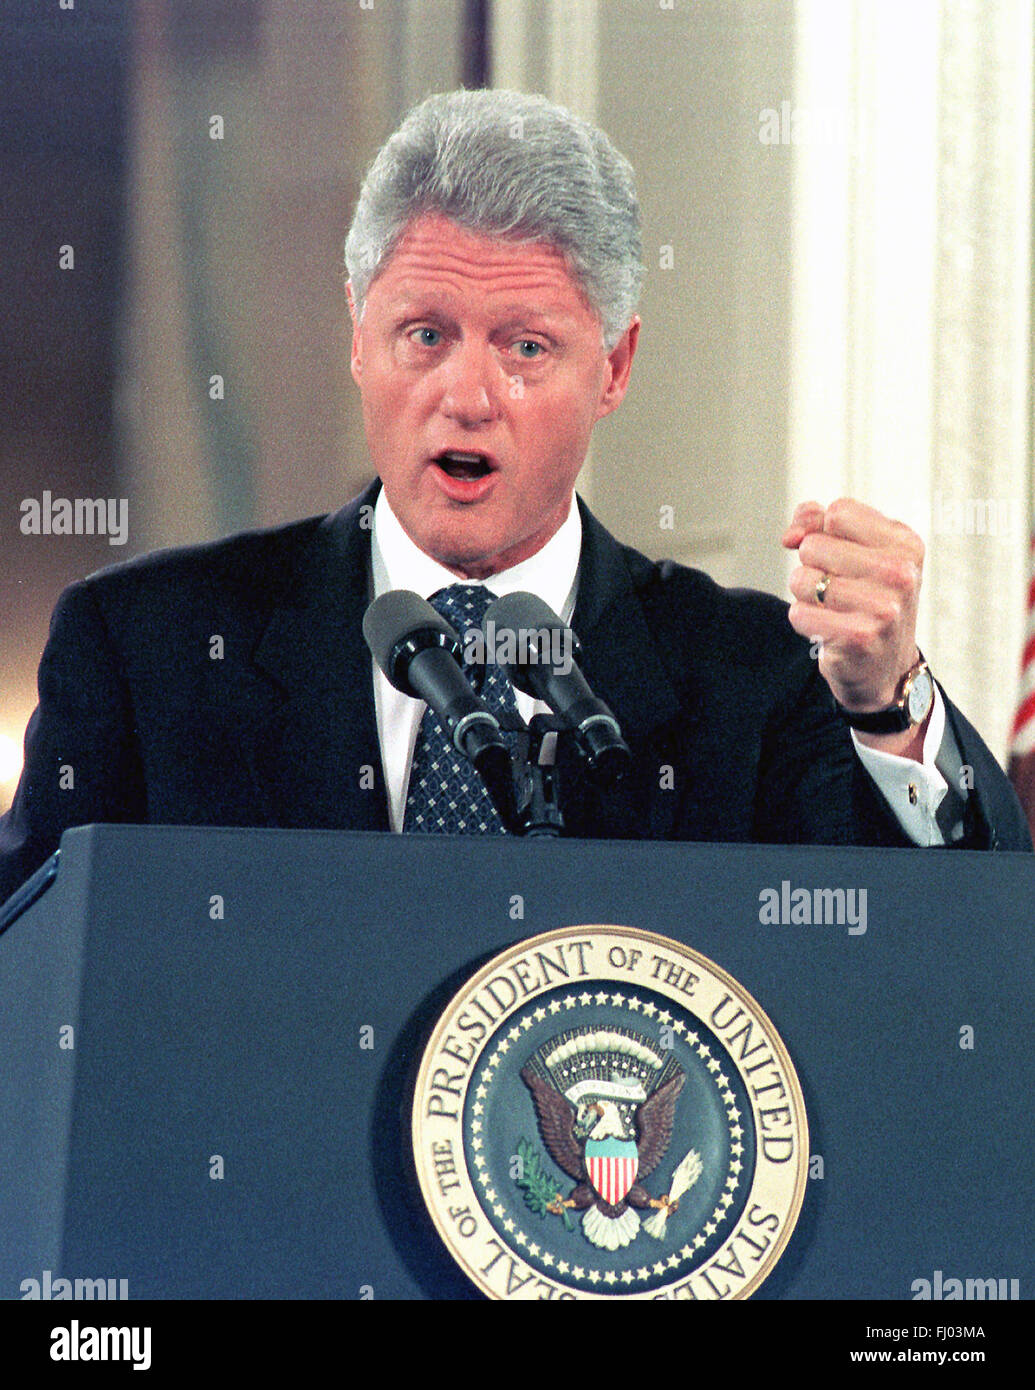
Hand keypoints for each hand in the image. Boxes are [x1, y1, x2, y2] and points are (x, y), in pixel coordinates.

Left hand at [782, 498, 925, 748]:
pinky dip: (804, 621)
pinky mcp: (859, 637)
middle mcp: (901, 573)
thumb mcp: (857, 552)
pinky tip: (828, 630)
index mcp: (905, 544)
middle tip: (837, 589)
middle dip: (812, 566)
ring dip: (806, 596)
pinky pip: (799, 613)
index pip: (837, 512)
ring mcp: (883, 607)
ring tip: (833, 609)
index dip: (820, 530)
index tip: (832, 552)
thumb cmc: (866, 599)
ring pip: (802, 579)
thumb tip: (791, 535)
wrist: (884, 669)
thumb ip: (818, 524)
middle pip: (814, 546)